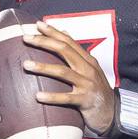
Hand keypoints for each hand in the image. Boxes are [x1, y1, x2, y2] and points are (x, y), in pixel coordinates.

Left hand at [21, 20, 116, 134]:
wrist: (112, 114)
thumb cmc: (96, 91)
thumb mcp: (90, 69)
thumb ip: (77, 53)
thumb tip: (65, 32)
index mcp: (88, 60)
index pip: (69, 41)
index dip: (53, 32)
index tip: (37, 24)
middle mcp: (88, 69)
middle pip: (65, 51)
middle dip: (44, 42)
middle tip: (25, 38)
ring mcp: (87, 85)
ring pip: (63, 72)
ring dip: (43, 67)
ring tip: (26, 65)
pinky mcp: (86, 101)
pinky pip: (66, 98)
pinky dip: (52, 97)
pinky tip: (38, 96)